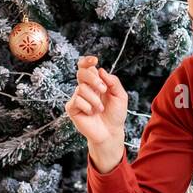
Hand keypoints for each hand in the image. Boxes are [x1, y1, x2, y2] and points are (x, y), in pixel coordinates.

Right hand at [65, 55, 127, 171]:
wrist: (111, 132)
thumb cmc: (115, 114)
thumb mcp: (120, 95)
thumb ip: (113, 81)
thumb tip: (100, 70)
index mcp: (95, 83)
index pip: (86, 67)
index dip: (87, 61)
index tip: (95, 60)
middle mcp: (85, 88)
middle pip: (81, 73)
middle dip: (93, 79)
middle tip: (103, 90)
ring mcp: (77, 98)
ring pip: (81, 88)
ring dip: (94, 99)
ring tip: (100, 109)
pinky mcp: (72, 108)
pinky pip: (76, 100)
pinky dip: (87, 106)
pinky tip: (91, 113)